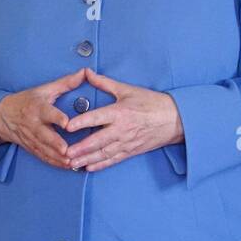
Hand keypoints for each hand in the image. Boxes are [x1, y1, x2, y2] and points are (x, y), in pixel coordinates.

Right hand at [0, 68, 86, 168]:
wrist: (2, 115)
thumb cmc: (27, 100)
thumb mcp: (44, 89)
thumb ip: (66, 83)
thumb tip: (85, 73)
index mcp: (37, 108)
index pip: (48, 113)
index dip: (57, 118)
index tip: (67, 124)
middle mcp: (33, 124)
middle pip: (44, 135)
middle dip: (55, 144)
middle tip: (67, 150)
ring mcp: (30, 137)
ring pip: (44, 149)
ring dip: (57, 157)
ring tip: (71, 162)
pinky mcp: (30, 146)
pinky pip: (42, 156)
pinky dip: (53, 162)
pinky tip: (66, 166)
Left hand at [64, 67, 183, 172]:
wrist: (175, 119)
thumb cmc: (151, 102)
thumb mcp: (127, 90)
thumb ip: (104, 83)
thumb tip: (86, 73)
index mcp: (119, 112)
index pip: (97, 118)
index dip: (82, 122)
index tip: (68, 127)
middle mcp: (122, 129)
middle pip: (98, 140)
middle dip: (81, 148)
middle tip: (65, 153)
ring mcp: (126, 142)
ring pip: (104, 153)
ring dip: (87, 159)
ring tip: (72, 163)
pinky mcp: (131, 151)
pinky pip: (114, 160)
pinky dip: (101, 165)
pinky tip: (89, 168)